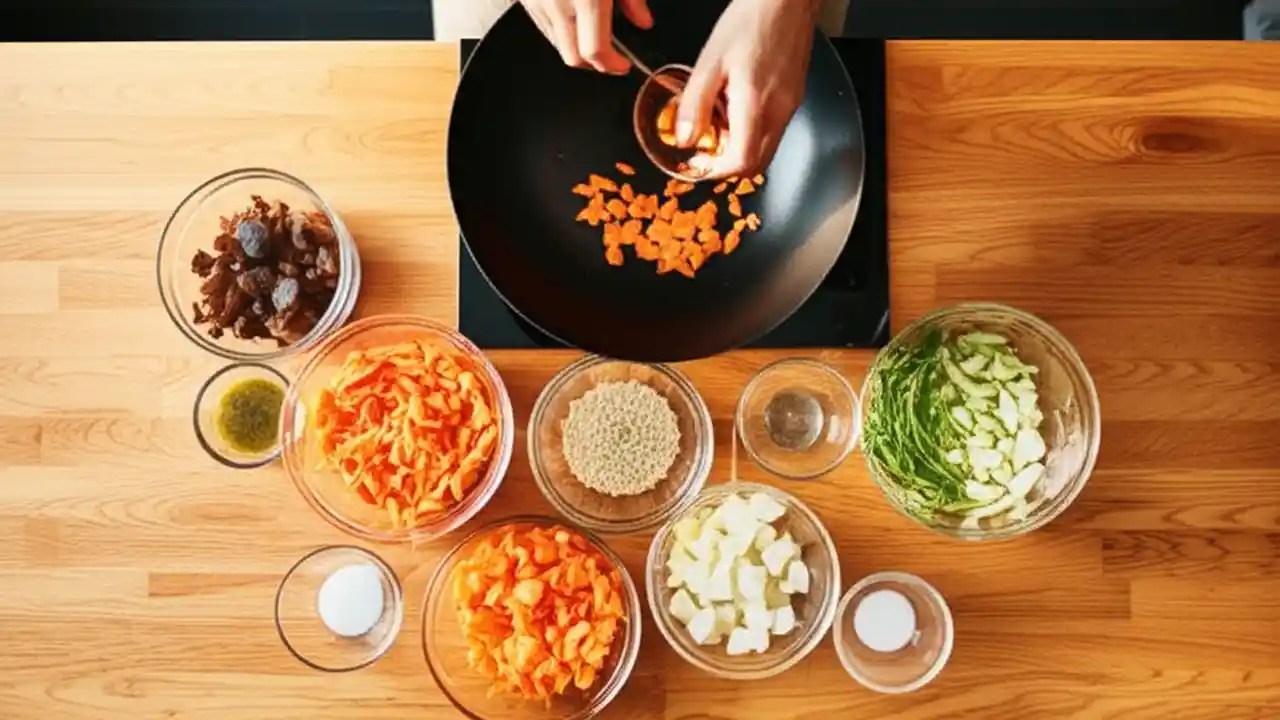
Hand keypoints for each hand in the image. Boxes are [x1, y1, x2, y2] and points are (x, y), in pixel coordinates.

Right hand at [519, 0, 653, 73]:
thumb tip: (643, 22)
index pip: (596, 52)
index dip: (612, 65)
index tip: (623, 65)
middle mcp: (559, 3)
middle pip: (573, 57)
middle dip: (593, 65)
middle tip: (609, 57)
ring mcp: (537, 1)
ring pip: (556, 44)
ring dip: (575, 47)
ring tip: (591, 32)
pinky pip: (542, 25)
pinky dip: (559, 29)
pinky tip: (570, 15)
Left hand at [677, 0, 818, 177]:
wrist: (785, 1)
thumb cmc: (749, 22)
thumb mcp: (709, 62)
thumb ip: (694, 105)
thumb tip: (684, 139)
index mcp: (756, 105)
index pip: (740, 162)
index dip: (716, 171)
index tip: (698, 162)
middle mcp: (779, 112)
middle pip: (756, 165)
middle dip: (728, 166)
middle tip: (705, 151)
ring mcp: (791, 107)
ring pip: (766, 150)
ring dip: (740, 150)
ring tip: (718, 125)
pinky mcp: (795, 98)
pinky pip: (774, 130)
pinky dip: (753, 134)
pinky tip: (737, 110)